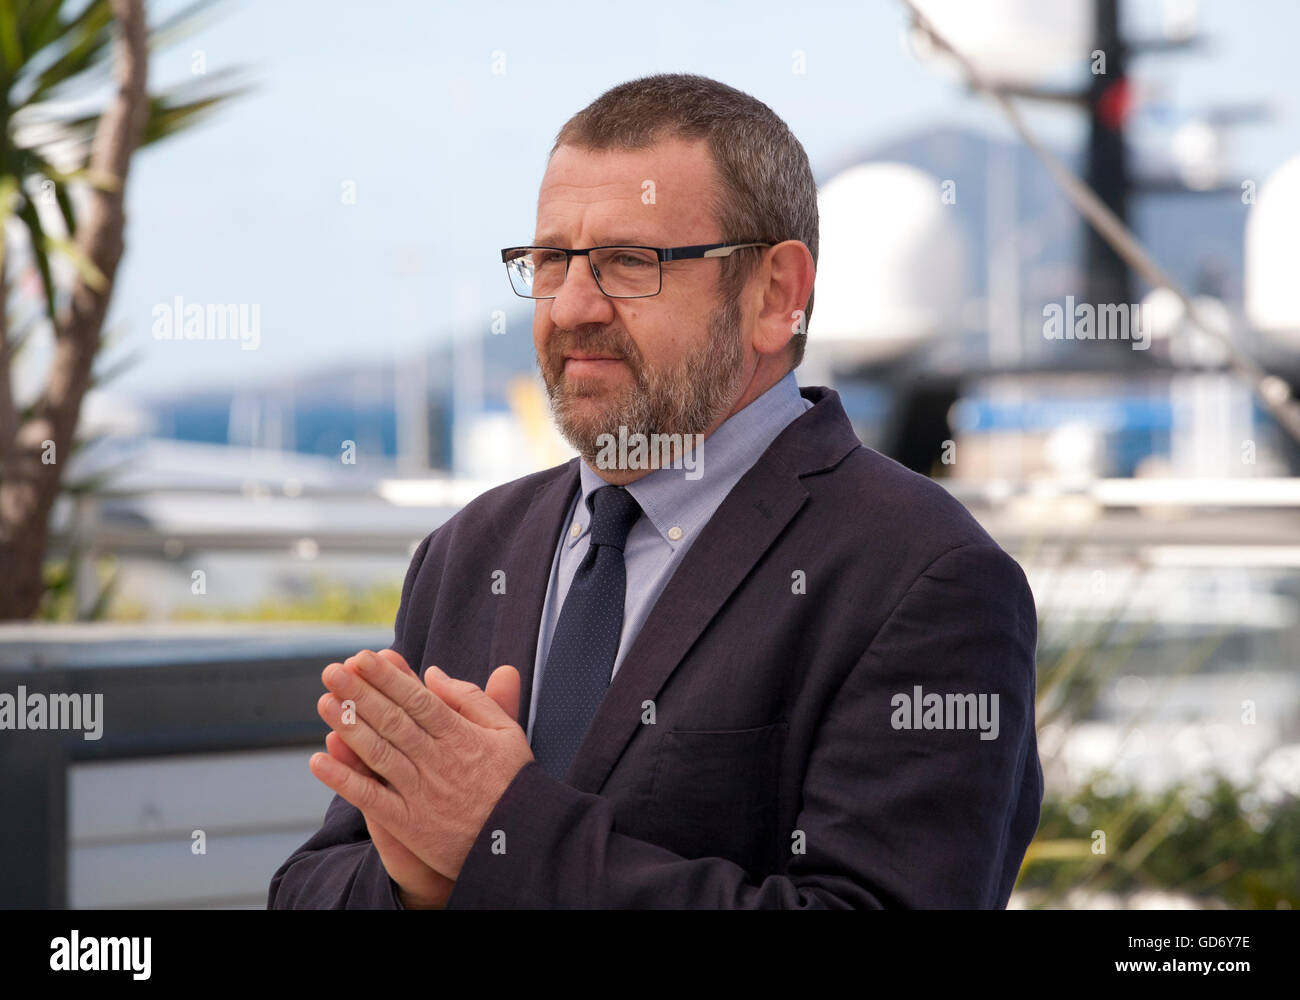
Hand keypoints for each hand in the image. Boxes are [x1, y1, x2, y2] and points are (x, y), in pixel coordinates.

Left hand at [312, 648, 533, 884]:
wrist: (522, 841)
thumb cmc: (513, 782)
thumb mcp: (506, 731)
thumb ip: (472, 699)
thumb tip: (434, 673)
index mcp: (460, 735)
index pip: (417, 699)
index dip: (389, 677)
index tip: (364, 658)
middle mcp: (437, 760)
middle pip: (393, 720)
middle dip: (360, 694)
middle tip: (332, 671)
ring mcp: (421, 792)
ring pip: (379, 753)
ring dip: (348, 727)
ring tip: (324, 702)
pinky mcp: (409, 823)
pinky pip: (371, 799)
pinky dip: (344, 781)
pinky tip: (319, 762)